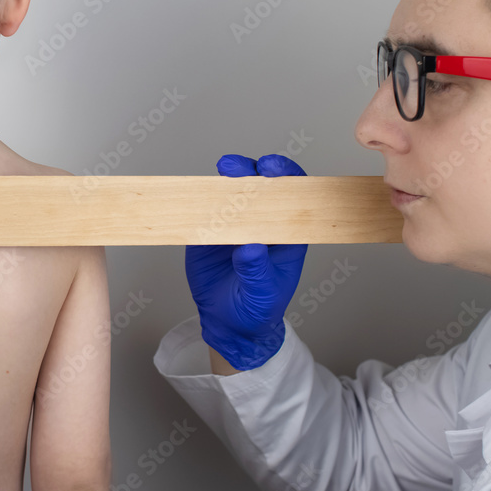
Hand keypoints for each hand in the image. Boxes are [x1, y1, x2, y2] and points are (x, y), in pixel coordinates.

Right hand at [185, 155, 307, 370]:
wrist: (227, 323)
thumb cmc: (256, 310)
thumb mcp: (262, 295)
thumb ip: (257, 272)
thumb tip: (250, 248)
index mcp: (286, 234)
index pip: (293, 196)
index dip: (285, 176)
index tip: (271, 170)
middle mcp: (262, 222)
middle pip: (261, 185)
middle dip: (252, 170)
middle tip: (238, 168)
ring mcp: (235, 223)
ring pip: (233, 190)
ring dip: (229, 176)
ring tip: (224, 170)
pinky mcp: (209, 229)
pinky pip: (206, 208)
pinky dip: (201, 197)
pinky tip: (197, 193)